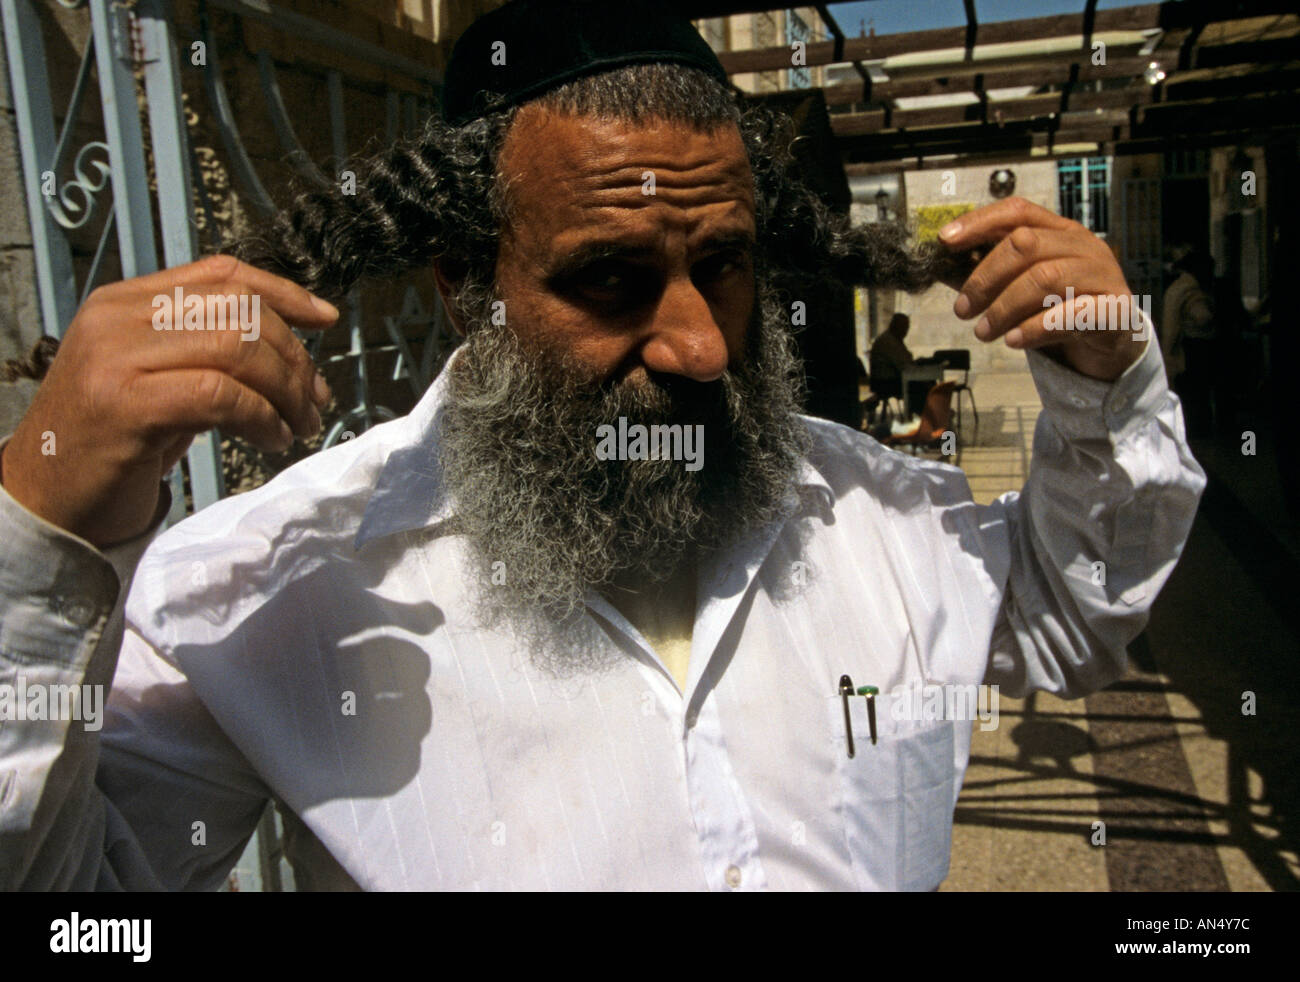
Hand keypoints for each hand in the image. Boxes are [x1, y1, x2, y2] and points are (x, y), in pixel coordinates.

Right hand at [0, 255, 337, 547]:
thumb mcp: (161, 381)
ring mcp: (116, 358)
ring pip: (237, 348)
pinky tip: (271, 440)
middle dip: (293, 357)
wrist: (47, 501)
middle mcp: (117, 319)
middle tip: (314, 401)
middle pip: (239, 311)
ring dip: (285, 390)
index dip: (283, 293)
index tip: (326, 319)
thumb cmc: (113, 446)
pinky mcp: (125, 403)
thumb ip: (210, 353)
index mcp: (125, 302)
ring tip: (298, 425)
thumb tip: (297, 356)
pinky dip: (261, 417)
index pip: (221, 275)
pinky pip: (220, 394)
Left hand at [938, 197, 1147, 382]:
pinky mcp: (1113, 309)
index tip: (945, 241)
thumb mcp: (1023, 287)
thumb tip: (941, 268)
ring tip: (983, 331)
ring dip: (1004, 308)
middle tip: (962, 309)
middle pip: (1025, 244)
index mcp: (1059, 231)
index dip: (978, 222)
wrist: (1112, 340)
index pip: (1017, 211)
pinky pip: (1072, 313)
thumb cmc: (1061, 307)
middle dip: (985, 278)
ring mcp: (1101, 274)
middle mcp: (1082, 245)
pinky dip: (1036, 327)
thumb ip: (988, 276)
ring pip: (1045, 278)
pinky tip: (1014, 340)